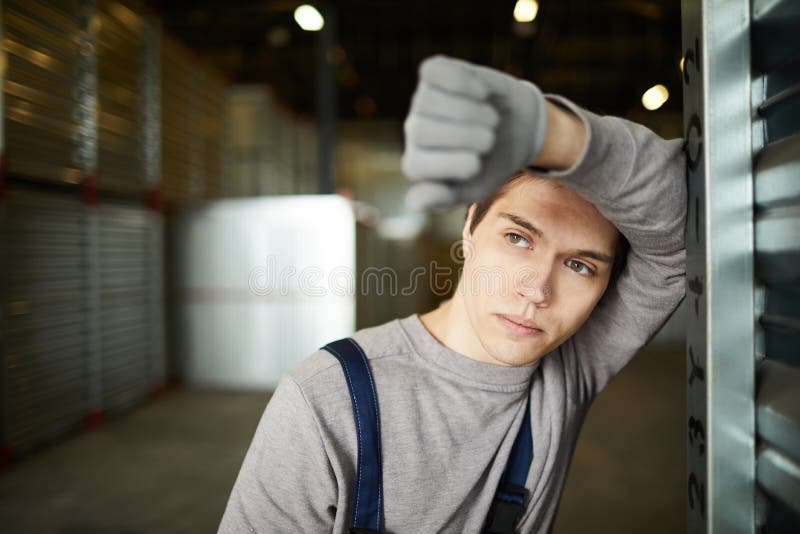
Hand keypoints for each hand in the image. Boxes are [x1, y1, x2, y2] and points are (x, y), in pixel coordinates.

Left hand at [402, 55, 547, 209]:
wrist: (515, 129)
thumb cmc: (491, 164)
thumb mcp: (474, 188)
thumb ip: (445, 196)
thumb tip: (414, 202)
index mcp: (418, 164)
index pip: (415, 165)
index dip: (446, 165)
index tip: (476, 165)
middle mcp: (415, 132)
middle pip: (419, 130)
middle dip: (460, 135)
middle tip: (488, 140)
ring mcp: (423, 101)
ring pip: (428, 101)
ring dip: (467, 111)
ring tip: (491, 120)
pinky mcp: (434, 74)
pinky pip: (433, 72)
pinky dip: (460, 82)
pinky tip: (481, 93)